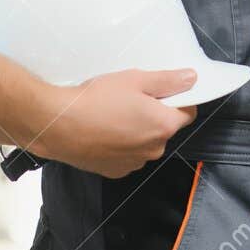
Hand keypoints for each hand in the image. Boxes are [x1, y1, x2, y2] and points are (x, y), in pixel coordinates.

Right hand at [39, 67, 198, 177]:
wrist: (58, 125)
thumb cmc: (96, 100)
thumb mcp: (135, 79)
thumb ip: (168, 80)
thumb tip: (191, 79)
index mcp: (164, 126)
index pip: (188, 112)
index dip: (178, 99)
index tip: (162, 91)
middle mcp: (154, 149)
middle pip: (165, 128)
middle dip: (154, 113)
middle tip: (131, 97)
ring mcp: (134, 163)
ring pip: (145, 142)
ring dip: (137, 130)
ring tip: (113, 113)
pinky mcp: (115, 171)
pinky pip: (127, 154)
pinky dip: (121, 143)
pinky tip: (104, 129)